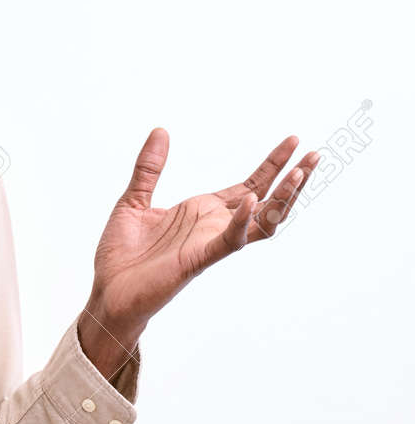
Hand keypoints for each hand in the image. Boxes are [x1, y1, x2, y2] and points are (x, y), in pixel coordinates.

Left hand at [87, 129, 320, 335]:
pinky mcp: (198, 260)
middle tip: (315, 154)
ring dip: (282, 200)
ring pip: (262, 222)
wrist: (108, 292)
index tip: (295, 140)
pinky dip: (241, 221)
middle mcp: (215, 227)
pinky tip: (249, 200)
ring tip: (298, 173)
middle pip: (267, 201)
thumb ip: (149, 168)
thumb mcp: (133, 200)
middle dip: (292, 179)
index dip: (273, 164)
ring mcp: (211, 243)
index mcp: (204, 212)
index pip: (250, 185)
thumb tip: (160, 130)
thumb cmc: (123, 254)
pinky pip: (230, 241)